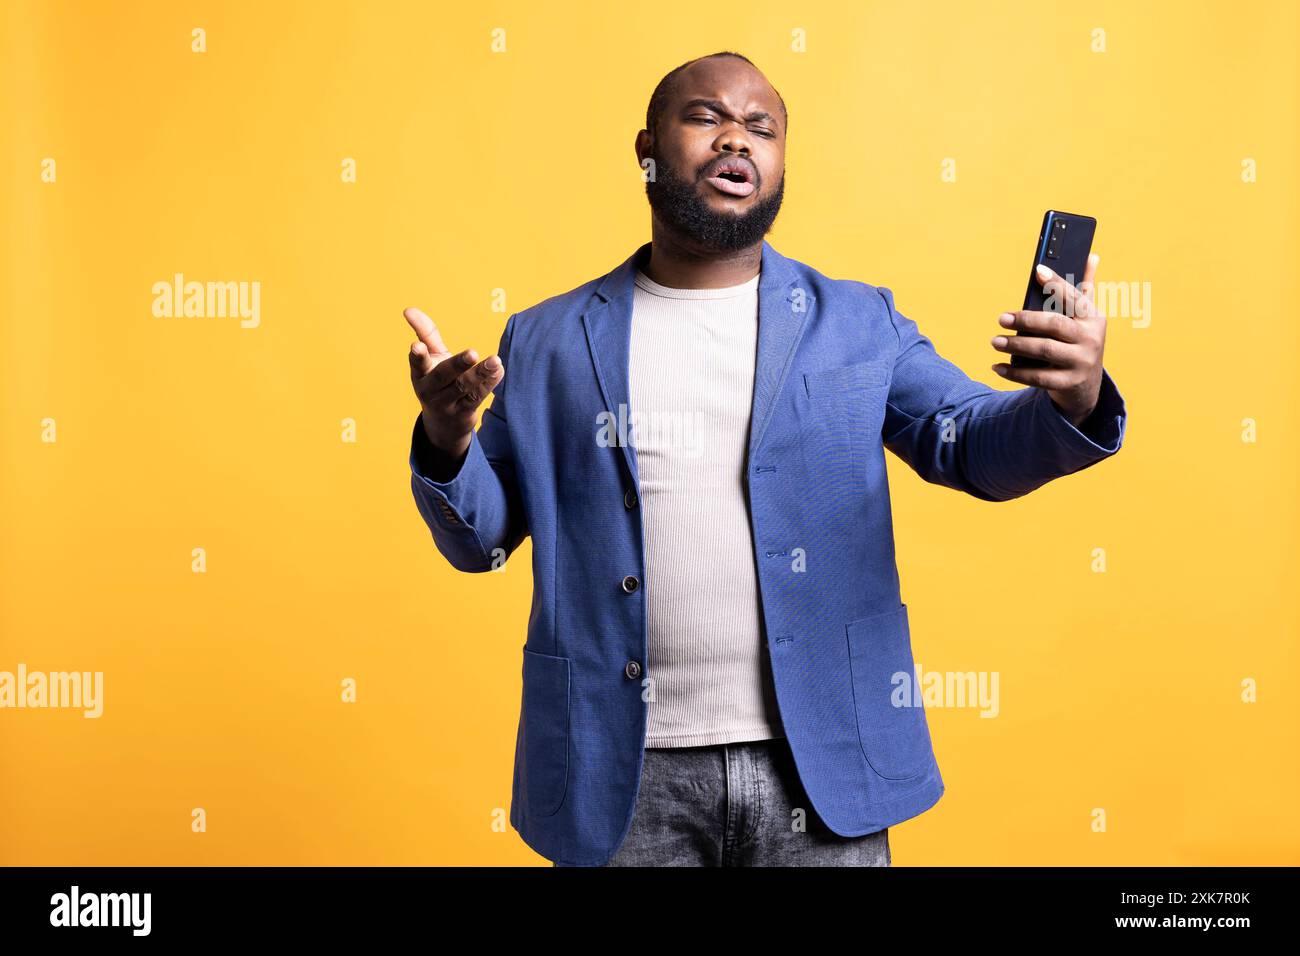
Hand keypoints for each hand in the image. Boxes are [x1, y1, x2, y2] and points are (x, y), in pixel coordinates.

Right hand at [404, 306, 503, 462]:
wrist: (444, 423)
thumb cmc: (437, 381)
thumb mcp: (431, 358)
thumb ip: (425, 334)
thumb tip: (408, 309)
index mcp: (420, 374)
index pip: (417, 364)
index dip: (417, 355)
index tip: (416, 345)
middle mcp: (430, 390)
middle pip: (443, 376)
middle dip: (457, 364)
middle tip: (472, 352)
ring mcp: (447, 403)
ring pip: (464, 387)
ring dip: (480, 373)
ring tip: (495, 361)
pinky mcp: (464, 412)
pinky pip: (477, 397)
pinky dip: (489, 383)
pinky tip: (498, 370)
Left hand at [990, 253, 1106, 426]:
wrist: (1085, 387)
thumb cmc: (1079, 341)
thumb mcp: (1086, 317)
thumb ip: (1084, 288)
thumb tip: (1092, 255)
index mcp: (1094, 318)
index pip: (1075, 297)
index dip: (1057, 283)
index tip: (1037, 271)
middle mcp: (1091, 339)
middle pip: (1055, 325)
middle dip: (1026, 320)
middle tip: (1001, 318)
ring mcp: (1081, 362)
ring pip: (1044, 350)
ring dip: (1016, 345)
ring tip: (994, 341)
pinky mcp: (1068, 383)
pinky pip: (1037, 377)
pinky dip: (1014, 373)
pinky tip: (996, 366)